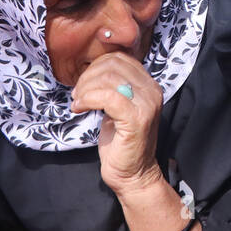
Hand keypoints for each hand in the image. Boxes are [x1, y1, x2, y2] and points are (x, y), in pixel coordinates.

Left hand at [70, 53, 163, 195]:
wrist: (133, 173)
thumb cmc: (121, 142)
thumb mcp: (117, 107)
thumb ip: (113, 87)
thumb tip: (92, 69)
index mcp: (149, 85)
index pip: (120, 58)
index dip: (96, 67)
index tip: (83, 85)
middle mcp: (152, 91)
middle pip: (113, 65)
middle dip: (88, 77)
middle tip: (77, 95)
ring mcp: (147, 104)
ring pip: (109, 79)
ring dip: (85, 89)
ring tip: (78, 103)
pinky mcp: (136, 119)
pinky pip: (107, 97)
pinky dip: (88, 99)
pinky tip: (80, 108)